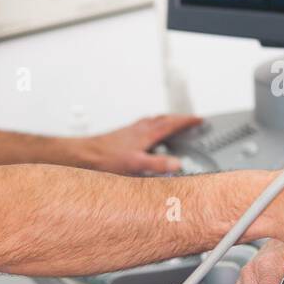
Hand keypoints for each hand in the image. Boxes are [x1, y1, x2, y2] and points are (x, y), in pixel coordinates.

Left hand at [77, 114, 202, 173]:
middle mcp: (139, 129)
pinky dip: (150, 125)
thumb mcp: (136, 164)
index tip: (198, 119)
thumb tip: (177, 164)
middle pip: (163, 118)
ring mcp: (130, 131)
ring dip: (165, 120)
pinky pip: (142, 125)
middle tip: (189, 120)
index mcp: (146, 134)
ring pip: (152, 120)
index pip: (171, 124)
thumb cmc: (106, 159)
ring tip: (171, 122)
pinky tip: (145, 133)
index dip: (186, 121)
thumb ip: (158, 164)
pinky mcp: (122, 135)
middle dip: (178, 118)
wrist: (84, 155)